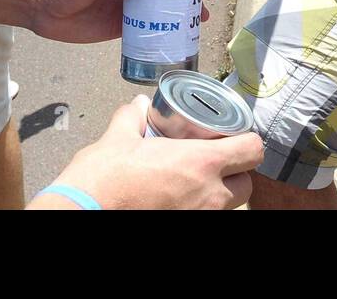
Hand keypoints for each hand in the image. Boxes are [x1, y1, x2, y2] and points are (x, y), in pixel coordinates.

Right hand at [43, 95, 261, 209]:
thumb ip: (133, 118)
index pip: (252, 150)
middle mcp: (208, 195)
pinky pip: (205, 217)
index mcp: (201, 163)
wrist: (84, 211)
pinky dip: (198, 207)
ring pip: (227, 206)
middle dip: (235, 173)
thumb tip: (139, 106)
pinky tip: (175, 199)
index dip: (245, 141)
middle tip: (213, 161)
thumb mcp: (118, 138)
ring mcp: (199, 218)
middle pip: (246, 184)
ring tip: (192, 181)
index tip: (231, 137)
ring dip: (218, 193)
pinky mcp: (186, 230)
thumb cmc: (104, 177)